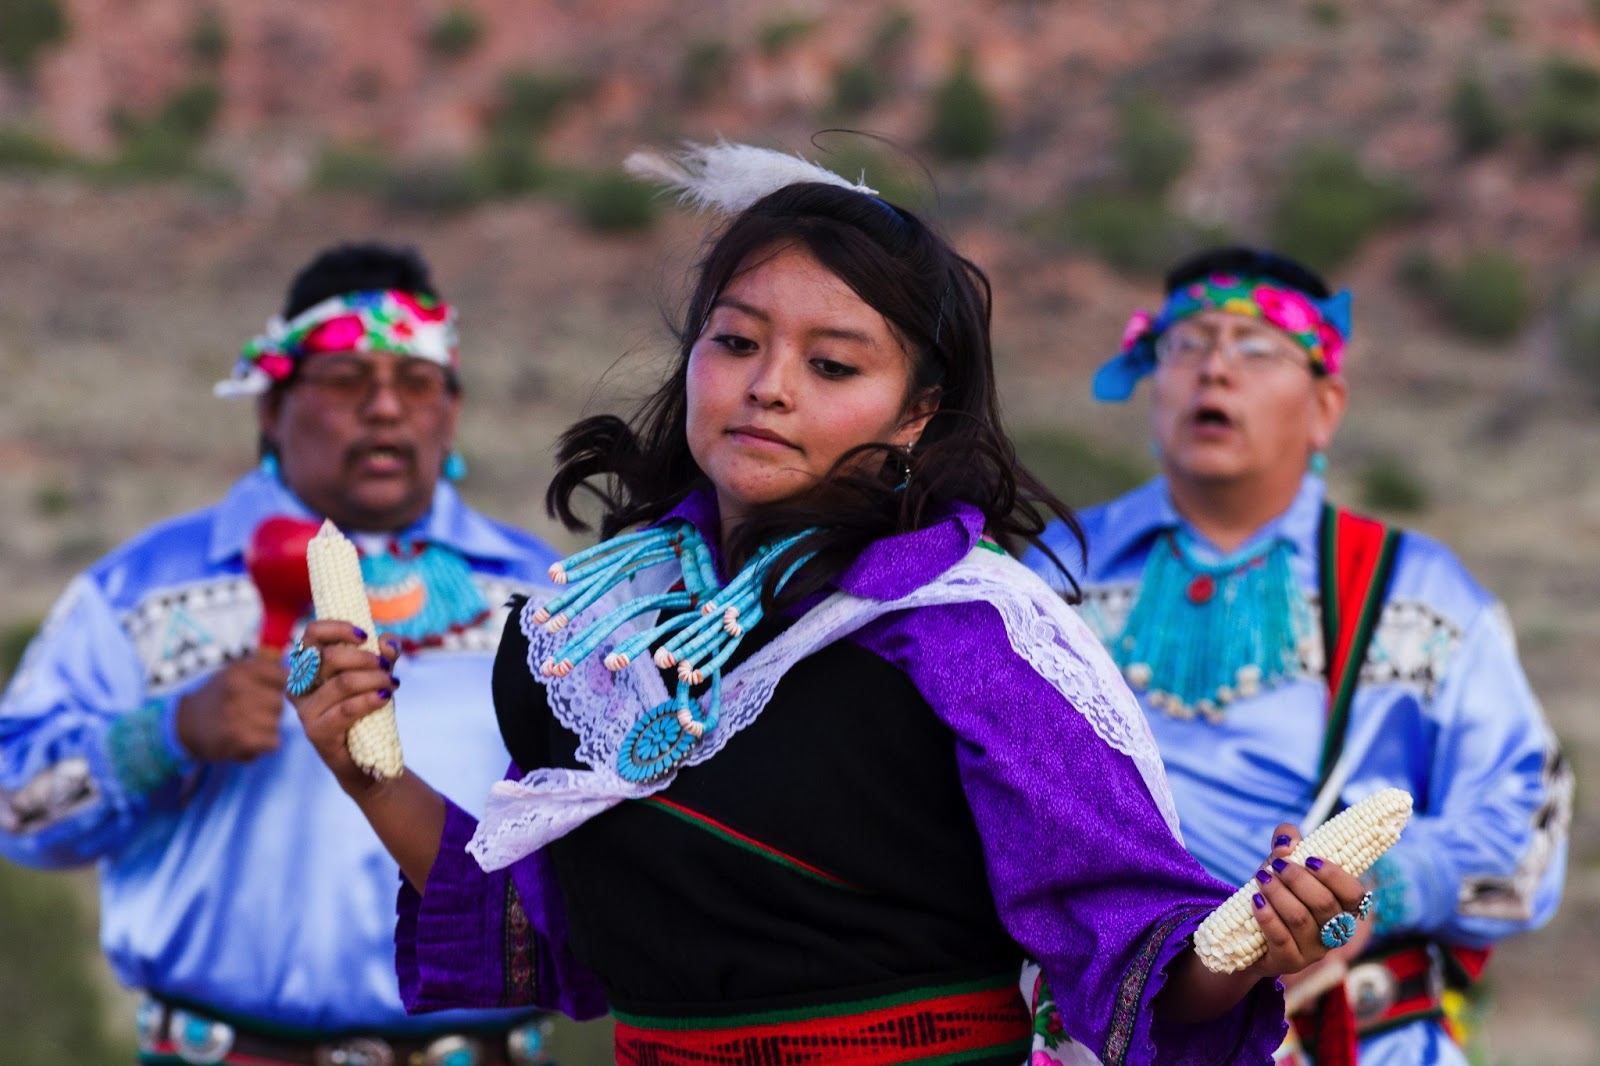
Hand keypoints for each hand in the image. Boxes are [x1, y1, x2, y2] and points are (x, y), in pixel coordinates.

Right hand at [175, 653, 289, 761]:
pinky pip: (273, 743)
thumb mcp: (237, 672)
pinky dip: (264, 745)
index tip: (270, 692)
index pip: (283, 677)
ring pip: (276, 724)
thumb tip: (300, 673)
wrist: (184, 724)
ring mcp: (236, 716)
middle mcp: (237, 690)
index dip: (280, 687)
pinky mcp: (237, 741)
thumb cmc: (219, 696)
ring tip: (246, 726)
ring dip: (267, 728)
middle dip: (271, 709)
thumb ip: (268, 668)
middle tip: (251, 712)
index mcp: (240, 671)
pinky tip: (248, 740)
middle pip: (279, 703)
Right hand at [285, 622, 401, 798]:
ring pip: (341, 683)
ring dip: (373, 679)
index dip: (337, 628)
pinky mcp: (315, 731)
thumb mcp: (377, 676)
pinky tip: (384, 698)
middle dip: (364, 658)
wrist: (367, 757)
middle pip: (327, 657)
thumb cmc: (366, 710)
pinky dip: (369, 700)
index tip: (365, 635)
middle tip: (386, 665)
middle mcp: (300, 686)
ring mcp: (305, 710)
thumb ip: (383, 655)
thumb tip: (389, 642)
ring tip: (392, 683)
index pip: (312, 635)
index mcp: (309, 667)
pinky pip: (345, 709)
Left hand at [1243, 823, 1372, 982]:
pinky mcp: (1290, 962)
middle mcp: (1334, 932)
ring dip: (1279, 894)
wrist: (1248, 932)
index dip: (1335, 876)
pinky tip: (1256, 900)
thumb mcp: (1282, 862)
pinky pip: (1281, 939)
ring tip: (1262, 878)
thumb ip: (1287, 840)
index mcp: (1342, 907)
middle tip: (1277, 866)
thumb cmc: (1277, 890)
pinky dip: (1268, 916)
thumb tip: (1287, 843)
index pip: (1354, 894)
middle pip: (1324, 904)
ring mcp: (1313, 951)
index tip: (1309, 858)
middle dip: (1298, 880)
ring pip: (1300, 919)